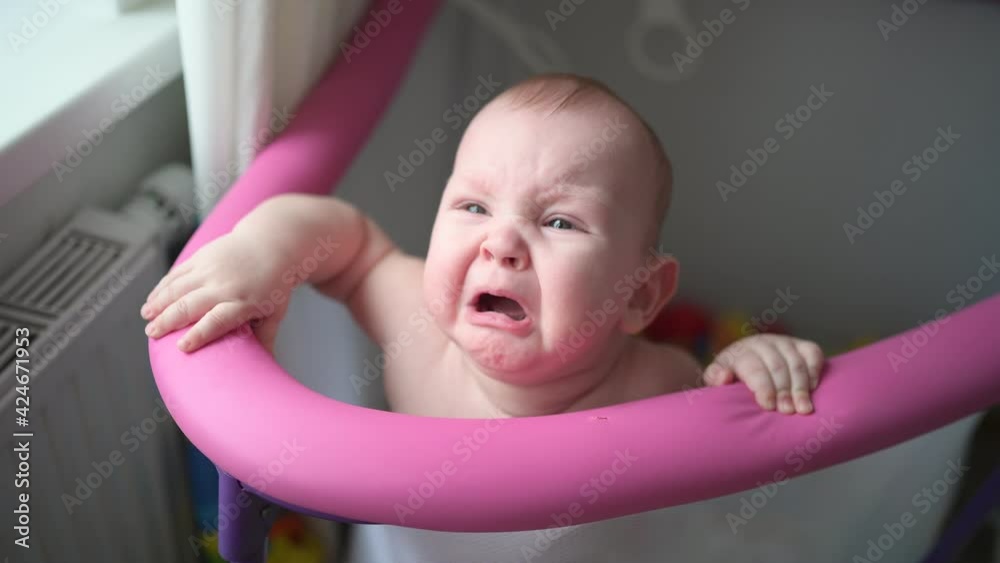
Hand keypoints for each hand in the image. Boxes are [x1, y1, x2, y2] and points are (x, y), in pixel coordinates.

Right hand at [140, 231, 292, 353]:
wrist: (270, 244)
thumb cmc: (273, 283)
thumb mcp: (275, 312)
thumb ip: (265, 338)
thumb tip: (265, 367)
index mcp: (243, 302)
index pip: (218, 320)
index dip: (199, 334)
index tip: (182, 347)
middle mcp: (224, 285)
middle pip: (191, 304)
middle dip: (168, 320)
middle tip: (152, 334)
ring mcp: (211, 269)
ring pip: (178, 287)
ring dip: (159, 303)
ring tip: (146, 317)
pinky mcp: (201, 257)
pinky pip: (176, 273)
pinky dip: (161, 287)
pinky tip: (152, 299)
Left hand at [703, 334, 823, 414]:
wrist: (745, 364)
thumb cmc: (731, 379)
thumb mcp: (716, 379)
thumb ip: (715, 378)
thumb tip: (724, 376)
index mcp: (739, 352)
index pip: (753, 367)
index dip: (762, 387)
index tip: (769, 406)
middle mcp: (761, 343)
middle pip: (777, 366)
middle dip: (783, 390)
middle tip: (788, 411)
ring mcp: (782, 342)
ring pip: (796, 361)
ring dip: (801, 386)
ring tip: (804, 409)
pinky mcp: (801, 344)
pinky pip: (812, 352)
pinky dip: (814, 369)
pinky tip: (813, 388)